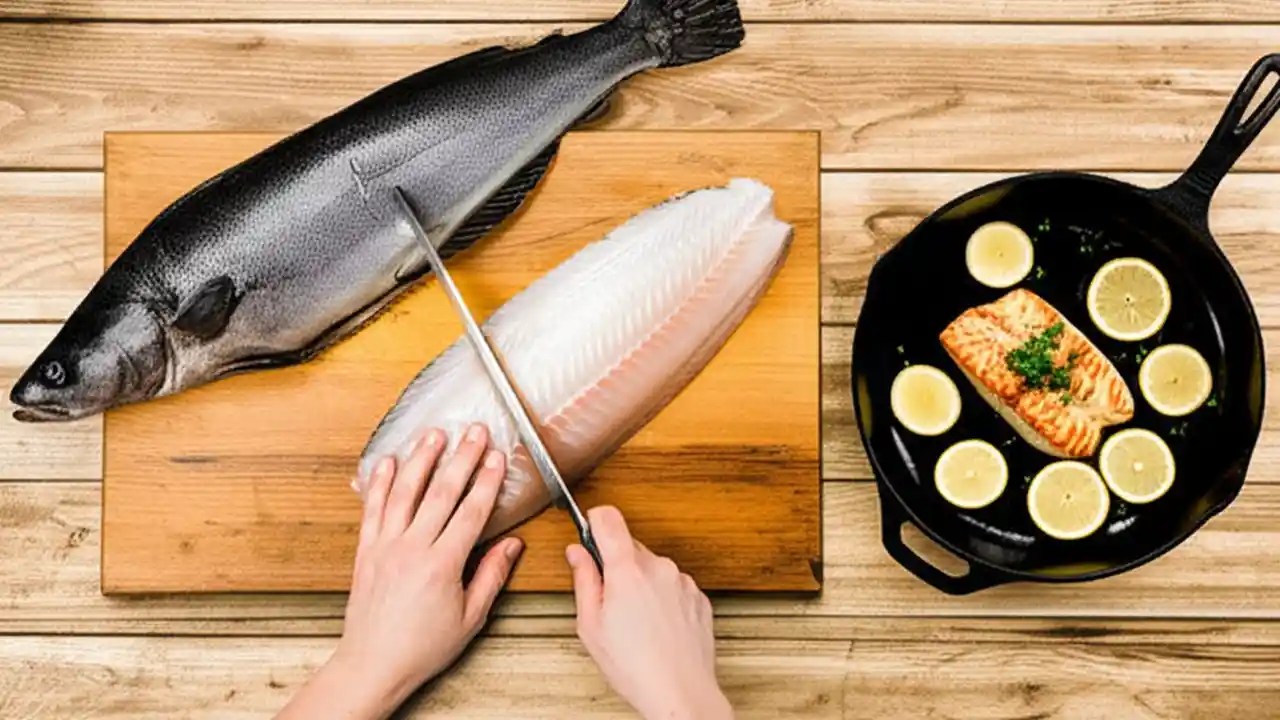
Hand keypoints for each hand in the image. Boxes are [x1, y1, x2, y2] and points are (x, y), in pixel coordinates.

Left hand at [277, 425, 523, 719]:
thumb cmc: (421, 647)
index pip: (471, 511)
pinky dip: (379, 482)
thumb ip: (491, 576)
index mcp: (442, 565)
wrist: (373, 664)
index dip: (486, 480)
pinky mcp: (366, 550)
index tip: (496, 457)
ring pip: (404, 491)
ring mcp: (385, 546)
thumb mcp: (469, 618)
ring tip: (433, 435)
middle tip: (473, 431)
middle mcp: (411, 549)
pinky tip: (387, 461)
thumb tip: (511, 546)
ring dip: (420, 459)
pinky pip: (372, 508)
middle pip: (441, 492)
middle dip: (461, 457)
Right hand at [567, 507, 732, 719]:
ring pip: (653, 568)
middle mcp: (659, 568)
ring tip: (637, 623)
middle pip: (630, 546)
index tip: (589, 527)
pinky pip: (673, 585)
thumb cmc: (636, 667)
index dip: (595, 519)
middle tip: (609, 601)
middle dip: (616, 566)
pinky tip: (657, 627)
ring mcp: (682, 581)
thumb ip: (583, 580)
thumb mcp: (591, 626)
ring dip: (641, 584)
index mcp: (628, 571)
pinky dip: (662, 598)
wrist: (681, 693)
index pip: (609, 518)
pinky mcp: (698, 596)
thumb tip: (577, 553)